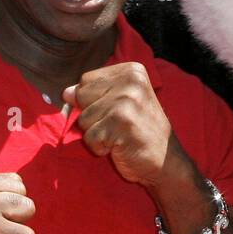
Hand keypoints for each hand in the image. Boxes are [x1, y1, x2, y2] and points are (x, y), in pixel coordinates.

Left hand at [63, 62, 190, 189]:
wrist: (166, 162)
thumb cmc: (141, 133)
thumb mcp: (120, 105)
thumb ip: (94, 94)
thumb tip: (66, 92)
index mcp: (132, 71)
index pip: (86, 81)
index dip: (93, 101)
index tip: (117, 111)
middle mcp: (131, 81)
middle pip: (81, 97)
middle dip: (93, 117)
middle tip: (119, 125)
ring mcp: (126, 101)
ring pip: (83, 119)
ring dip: (97, 134)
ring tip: (120, 136)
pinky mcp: (121, 123)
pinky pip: (90, 137)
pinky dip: (100, 147)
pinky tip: (119, 146)